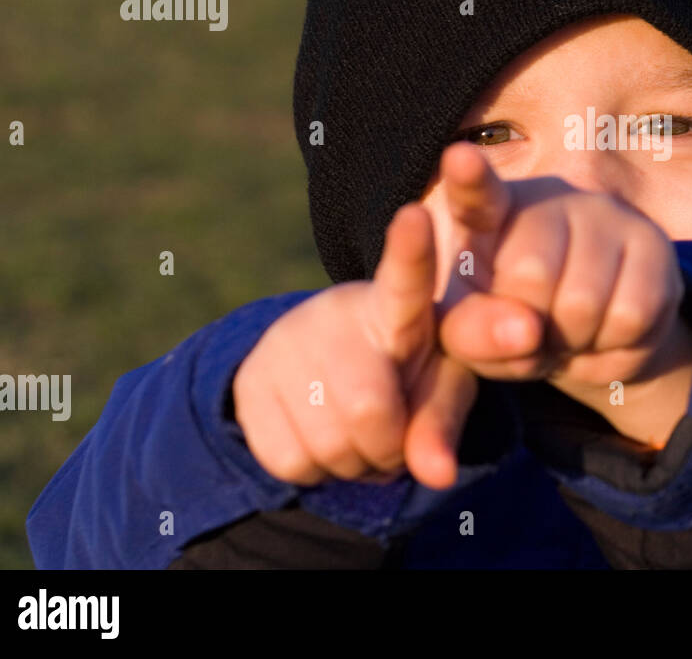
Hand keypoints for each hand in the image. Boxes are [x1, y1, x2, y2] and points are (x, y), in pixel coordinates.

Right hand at [233, 203, 478, 489]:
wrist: (326, 367)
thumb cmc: (405, 371)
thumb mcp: (439, 387)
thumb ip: (443, 426)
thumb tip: (437, 476)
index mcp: (399, 306)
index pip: (408, 278)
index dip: (410, 251)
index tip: (414, 216)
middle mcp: (336, 313)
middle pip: (369, 408)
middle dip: (389, 445)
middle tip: (393, 437)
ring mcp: (286, 343)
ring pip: (329, 444)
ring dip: (354, 463)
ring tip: (361, 436)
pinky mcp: (248, 381)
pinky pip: (289, 460)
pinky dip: (316, 471)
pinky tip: (324, 441)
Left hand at [431, 142, 691, 446]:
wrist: (586, 332)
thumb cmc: (513, 320)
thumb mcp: (473, 336)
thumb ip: (472, 334)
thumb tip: (526, 330)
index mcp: (488, 213)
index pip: (477, 193)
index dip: (470, 177)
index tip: (460, 160)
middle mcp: (548, 199)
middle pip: (532, 274)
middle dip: (532, 324)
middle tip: (536, 327)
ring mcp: (605, 215)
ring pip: (585, 301)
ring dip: (573, 341)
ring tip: (569, 332)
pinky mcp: (653, 244)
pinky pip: (631, 315)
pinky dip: (612, 346)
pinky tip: (603, 333)